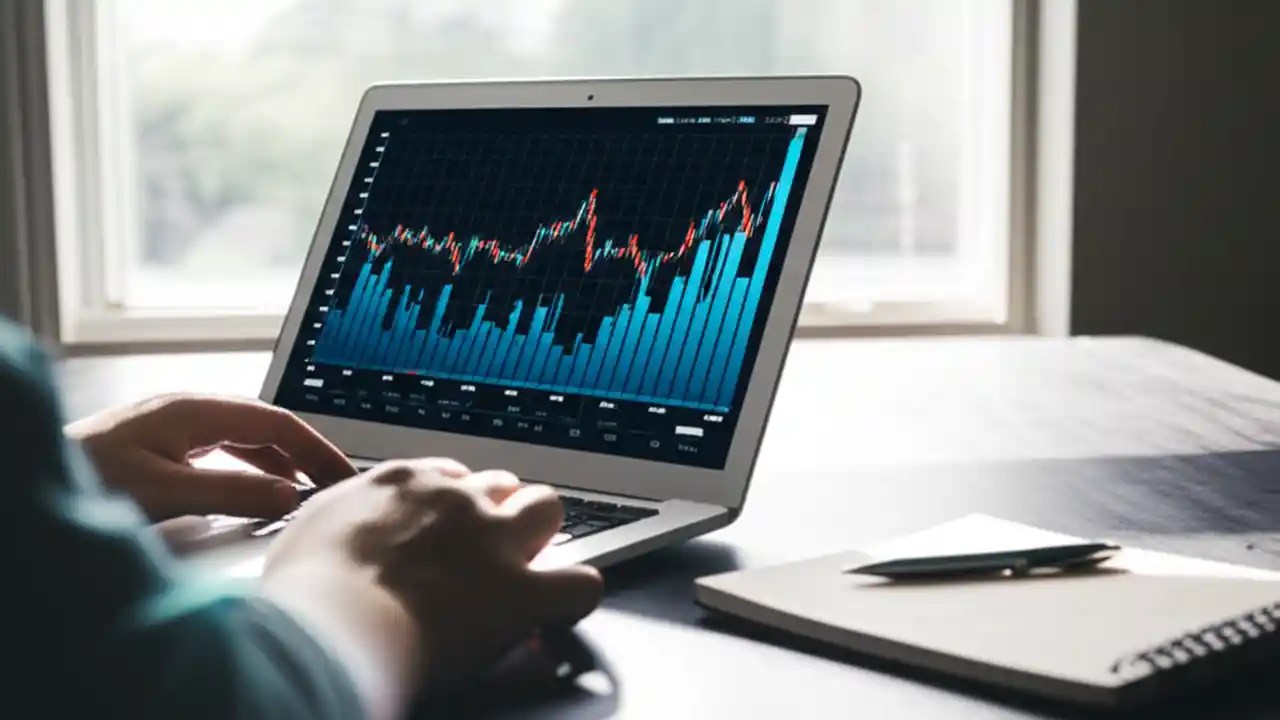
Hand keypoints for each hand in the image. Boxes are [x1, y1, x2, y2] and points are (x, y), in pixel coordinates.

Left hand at [66, 394, 356, 520]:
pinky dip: (254, 465)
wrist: (33, 475)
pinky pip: (225, 447)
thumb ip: (233, 494)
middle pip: (265, 424)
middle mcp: (188, 409)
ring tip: (309, 488)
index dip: (315, 448)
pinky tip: (263, 486)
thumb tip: (290, 496)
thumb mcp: (167, 494)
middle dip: (305, 452)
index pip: (276, 421)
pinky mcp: (163, 442)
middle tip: (336, 484)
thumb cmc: (87, 480)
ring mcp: (175, 424)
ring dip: (281, 460)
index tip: (342, 474)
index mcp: (194, 410)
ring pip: (246, 435)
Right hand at [260, 458, 601, 718]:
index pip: (448, 476)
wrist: (327, 625)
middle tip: (484, 550)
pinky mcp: (520, 592)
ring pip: (546, 508)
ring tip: (525, 565)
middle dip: (499, 511)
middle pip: (502, 485)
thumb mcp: (310, 529)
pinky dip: (573, 593)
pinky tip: (558, 605)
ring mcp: (493, 541)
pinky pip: (580, 581)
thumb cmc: (304, 589)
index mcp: (404, 482)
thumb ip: (344, 516)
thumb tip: (347, 527)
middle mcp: (456, 499)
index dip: (451, 507)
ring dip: (539, 533)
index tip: (444, 533)